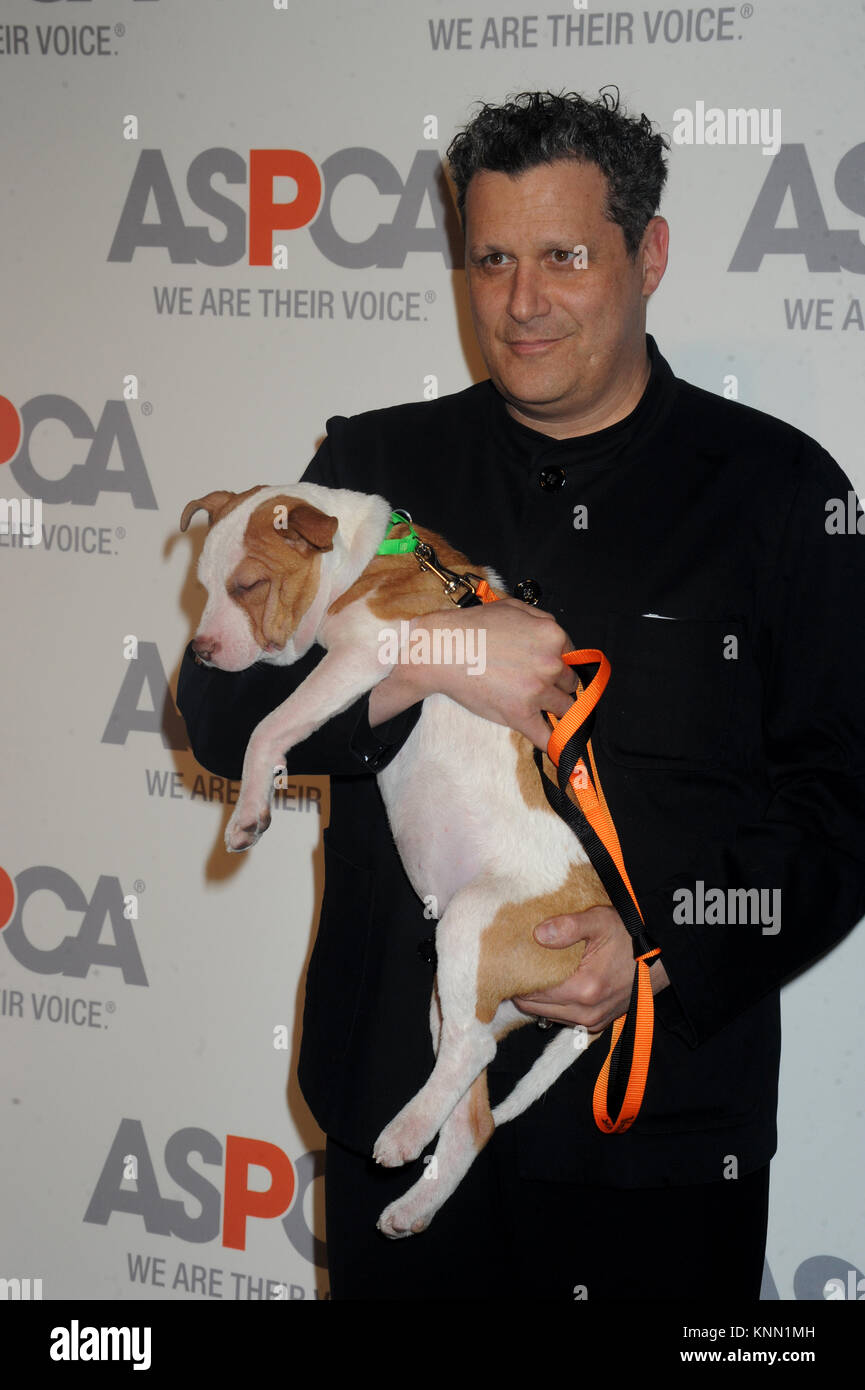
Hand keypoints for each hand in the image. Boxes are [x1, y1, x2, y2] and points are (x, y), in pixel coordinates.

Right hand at [371, 597, 576, 749]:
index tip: (548, 673)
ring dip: (556, 712)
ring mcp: (537, 691)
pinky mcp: (521, 714)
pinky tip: (556, 747)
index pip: (571, 657)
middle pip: (570, 683)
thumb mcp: (512, 607)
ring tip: (546, 713)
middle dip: (557, 686)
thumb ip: (540, 618)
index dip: (559, 665)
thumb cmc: (473, 626)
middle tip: (538, 688)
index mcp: (553, 636)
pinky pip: (547, 736)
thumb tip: (557, 639)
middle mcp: (551, 664)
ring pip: (566, 709)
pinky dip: (553, 743)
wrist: (443, 650)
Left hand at [514, 905, 669, 1031]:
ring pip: (546, 1016)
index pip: (531, 993)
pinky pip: (563, 1019)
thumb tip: (537, 934)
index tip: (508, 962)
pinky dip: (552, 1005)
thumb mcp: (600, 921)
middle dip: (521, 990)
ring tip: (532, 974)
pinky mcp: (597, 1024)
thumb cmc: (631, 937)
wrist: (662, 957)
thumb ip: (568, 926)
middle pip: (533, 1009)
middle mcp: (586, 1013)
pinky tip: (552, 985)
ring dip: (536, 999)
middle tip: (515, 967)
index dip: (516, 978)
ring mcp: (592, 1022)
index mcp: (584, 989)